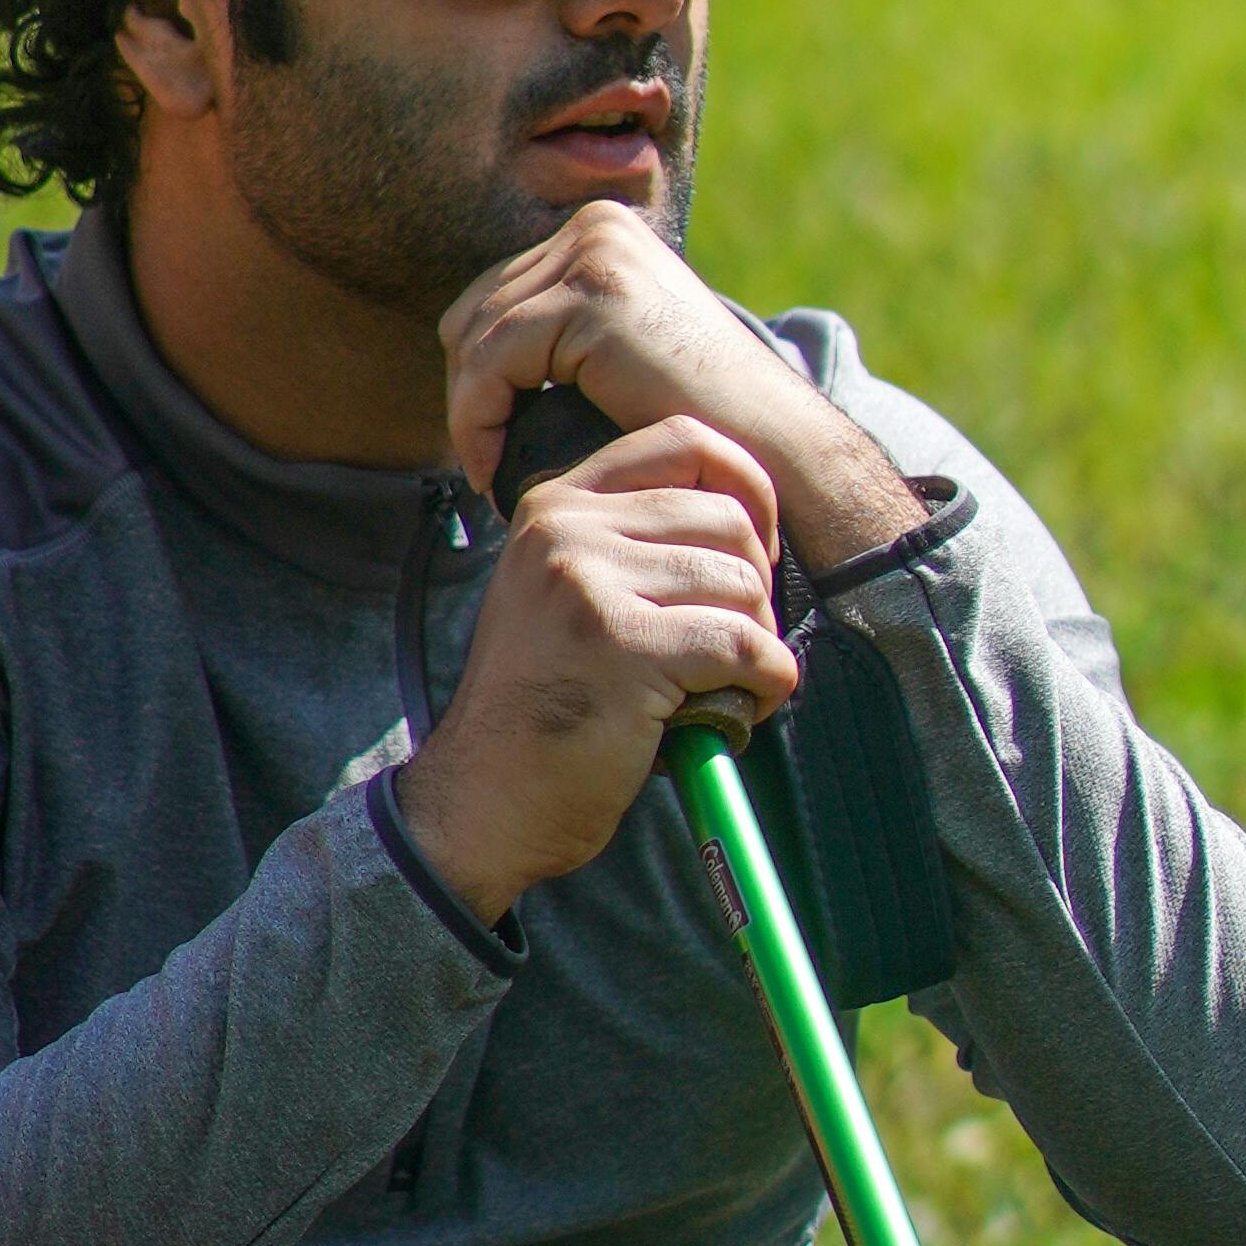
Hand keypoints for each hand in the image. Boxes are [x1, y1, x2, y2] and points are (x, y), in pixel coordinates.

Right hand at [398, 413, 797, 927]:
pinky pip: (746, 647)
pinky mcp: (623, 649)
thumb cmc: (543, 710)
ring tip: (721, 688)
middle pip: (730, 520)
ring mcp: (590, 586)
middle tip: (731, 649)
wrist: (480, 804)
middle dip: (755, 591)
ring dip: (757, 646)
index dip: (749, 490)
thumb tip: (751, 526)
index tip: (754, 554)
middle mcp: (567, 531)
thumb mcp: (565, 596)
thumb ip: (630, 547)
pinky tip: (735, 712)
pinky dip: (765, 684)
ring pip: (743, 586)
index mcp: (555, 506)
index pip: (684, 442)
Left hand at [437, 212, 925, 583]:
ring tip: (489, 471)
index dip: (478, 374)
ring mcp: (596, 254)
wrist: (766, 444)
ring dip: (470, 414)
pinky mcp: (592, 298)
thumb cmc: (697, 418)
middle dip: (470, 390)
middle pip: (475, 310)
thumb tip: (467, 346)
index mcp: (602, 229)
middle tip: (484, 460)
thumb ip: (564, 328)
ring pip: (474, 337)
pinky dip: (477, 422)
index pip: (493, 296)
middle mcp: (596, 226)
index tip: (487, 441)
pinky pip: (491, 363)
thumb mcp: (622, 348)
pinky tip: (494, 469)